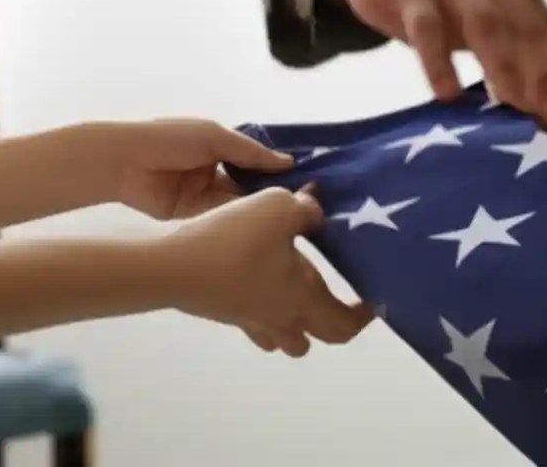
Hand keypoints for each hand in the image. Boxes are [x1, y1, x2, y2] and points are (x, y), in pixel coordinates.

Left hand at [104, 119, 294, 219]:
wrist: (125, 162)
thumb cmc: (170, 139)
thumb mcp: (215, 137)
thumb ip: (250, 152)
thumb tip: (287, 161)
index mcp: (219, 145)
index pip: (255, 158)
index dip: (277, 168)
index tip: (307, 180)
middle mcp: (215, 169)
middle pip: (249, 183)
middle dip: (271, 191)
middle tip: (306, 204)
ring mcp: (204, 193)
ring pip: (239, 202)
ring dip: (258, 207)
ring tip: (290, 216)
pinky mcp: (194, 214)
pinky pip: (222, 216)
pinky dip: (239, 219)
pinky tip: (263, 225)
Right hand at [163, 186, 373, 356]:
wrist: (174, 267)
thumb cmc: (235, 239)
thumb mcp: (277, 207)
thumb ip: (305, 208)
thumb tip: (315, 208)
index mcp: (304, 297)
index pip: (345, 324)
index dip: (363, 316)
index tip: (372, 301)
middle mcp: (282, 317)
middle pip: (319, 337)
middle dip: (335, 323)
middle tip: (343, 301)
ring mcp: (250, 320)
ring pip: (286, 339)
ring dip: (297, 325)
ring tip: (298, 296)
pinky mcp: (223, 313)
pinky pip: (254, 323)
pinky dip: (263, 311)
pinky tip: (257, 283)